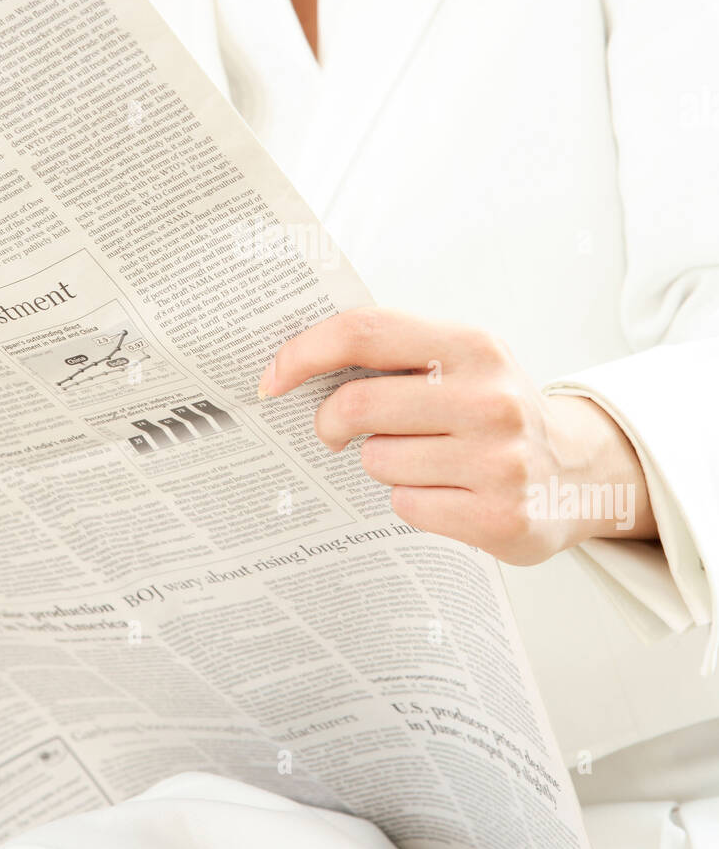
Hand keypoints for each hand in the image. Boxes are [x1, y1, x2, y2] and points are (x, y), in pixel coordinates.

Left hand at [257, 308, 656, 564]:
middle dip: (329, 422)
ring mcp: (499, 460)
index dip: (305, 352)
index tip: (271, 378)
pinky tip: (445, 493)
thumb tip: (294, 360)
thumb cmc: (494, 411)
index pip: (366, 332)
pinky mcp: (499, 516)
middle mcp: (492, 398)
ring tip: (422, 461)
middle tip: (334, 431)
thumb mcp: (460, 361)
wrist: (578, 471)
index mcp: (472, 346)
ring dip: (381, 464)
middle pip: (358, 404)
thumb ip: (392, 352)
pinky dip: (411, 500)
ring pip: (378, 461)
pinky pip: (406, 505)